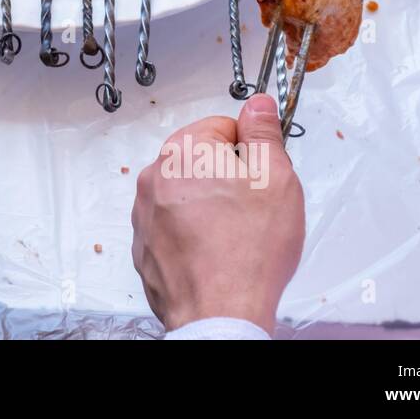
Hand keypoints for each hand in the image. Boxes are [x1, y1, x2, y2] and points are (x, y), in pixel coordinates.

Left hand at [131, 95, 303, 334]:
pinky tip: (216, 250)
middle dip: (227, 176)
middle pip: (200, 159)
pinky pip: (172, 225)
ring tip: (235, 233)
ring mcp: (144, 213)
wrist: (220, 313)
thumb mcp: (275, 179)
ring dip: (208, 204)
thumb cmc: (247, 252)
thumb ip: (264, 134)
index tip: (260, 168)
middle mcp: (154, 177)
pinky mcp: (144, 244)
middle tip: (252, 205)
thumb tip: (258, 106)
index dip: (247, 147)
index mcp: (183, 152)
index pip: (221, 125)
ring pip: (185, 193)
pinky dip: (192, 232)